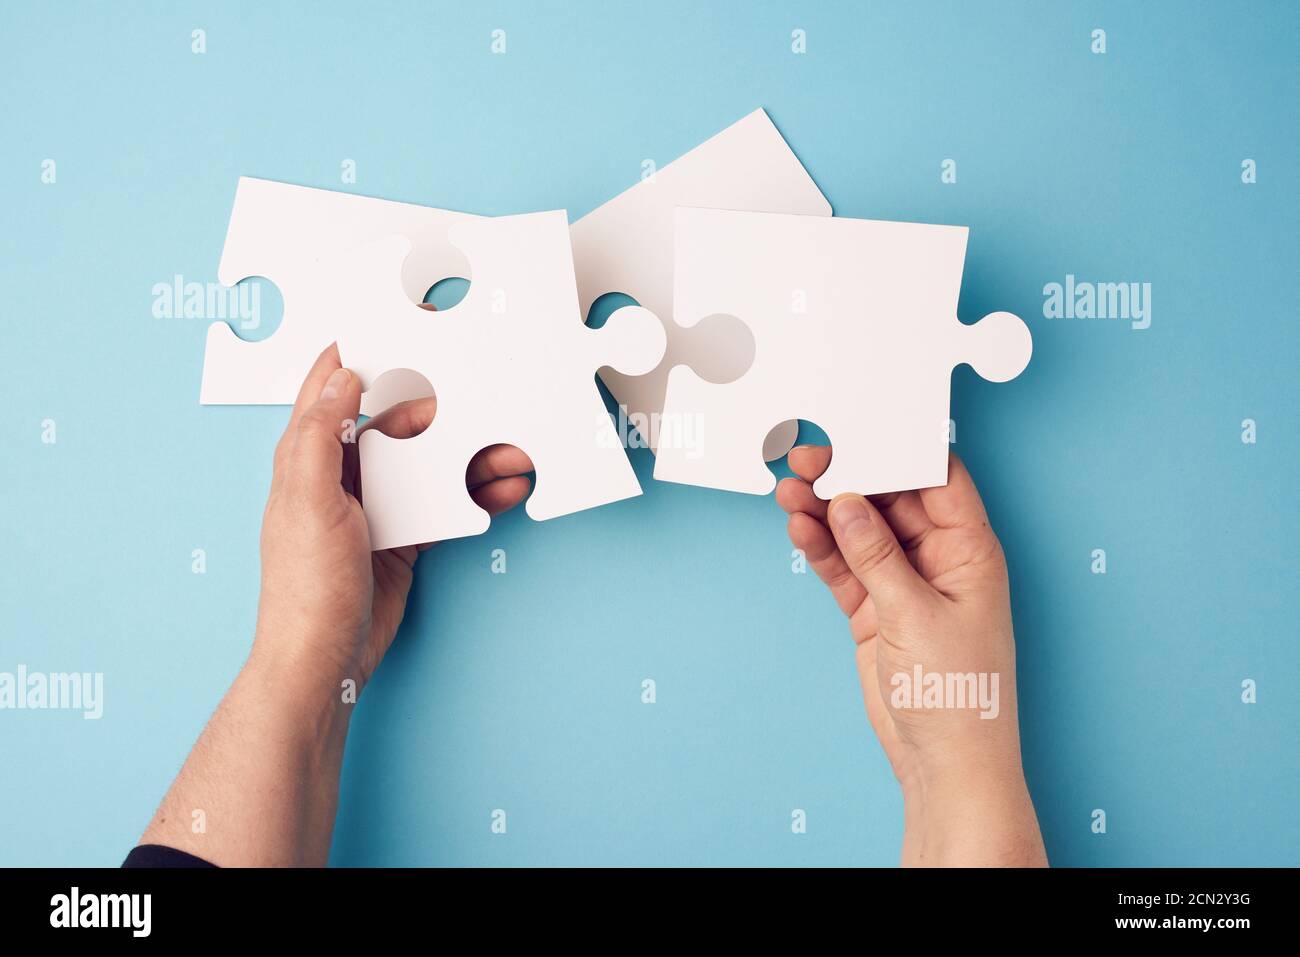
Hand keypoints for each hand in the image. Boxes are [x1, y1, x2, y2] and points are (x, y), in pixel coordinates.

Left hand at [253, 337, 533, 690]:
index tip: (388, 328)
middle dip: (440, 411)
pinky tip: (504, 487)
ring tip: (509, 446)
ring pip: (428, 466)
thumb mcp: (307, 500)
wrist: (325, 659)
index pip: (327, 395)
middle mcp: (340, 480)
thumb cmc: (306, 586)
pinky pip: (444, 505)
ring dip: (468, 456)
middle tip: (480, 391)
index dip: (353, 361)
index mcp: (307, 462)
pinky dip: (475, 495)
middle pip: (395, 429)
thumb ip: (319, 436)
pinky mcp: (403, 540)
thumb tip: (341, 380)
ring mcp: (374, 511)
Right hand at [777, 447, 1045, 865]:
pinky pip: (845, 566)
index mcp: (971, 550)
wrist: (944, 762)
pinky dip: (820, 548)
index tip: (856, 431)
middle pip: (890, 500)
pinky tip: (798, 529)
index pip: (936, 479)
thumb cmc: (959, 693)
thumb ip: (876, 555)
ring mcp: (905, 584)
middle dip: (848, 478)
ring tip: (788, 492)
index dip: (897, 451)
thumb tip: (846, 502)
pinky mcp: (876, 610)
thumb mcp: (915, 614)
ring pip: (860, 531)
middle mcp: (940, 559)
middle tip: (806, 460)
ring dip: (825, 511)